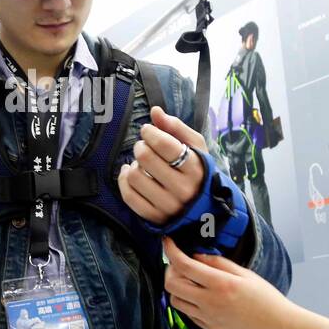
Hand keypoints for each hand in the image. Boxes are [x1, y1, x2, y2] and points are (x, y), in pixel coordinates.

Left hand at [117, 106, 206, 224]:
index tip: (148, 131)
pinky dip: (124, 181)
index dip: (150, 132)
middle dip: (140, 146)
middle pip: (146, 158)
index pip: (165, 145)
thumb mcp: (195, 147)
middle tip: (143, 146)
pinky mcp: (154, 217)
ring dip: (133, 164)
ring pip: (135, 177)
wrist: (204, 208)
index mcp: (195, 168)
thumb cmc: (197, 171)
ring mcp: (168, 205)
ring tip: (140, 162)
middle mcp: (183, 189)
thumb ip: (176, 127)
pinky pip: (129, 196)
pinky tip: (130, 173)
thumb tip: (155, 111)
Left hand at [162, 236, 285, 328]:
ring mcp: (208, 318)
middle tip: (180, 263)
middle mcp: (210, 303)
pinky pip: (187, 313)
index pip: (184, 265)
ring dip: (177, 287)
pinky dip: (187, 301)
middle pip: (171, 285)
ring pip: (175, 300)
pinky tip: (200, 294)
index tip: (168, 242)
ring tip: (191, 279)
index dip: (171, 251)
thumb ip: (218, 263)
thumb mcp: (245, 274)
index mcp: (221, 284)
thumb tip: (196, 256)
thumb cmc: (267, 300)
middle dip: (170, 270)